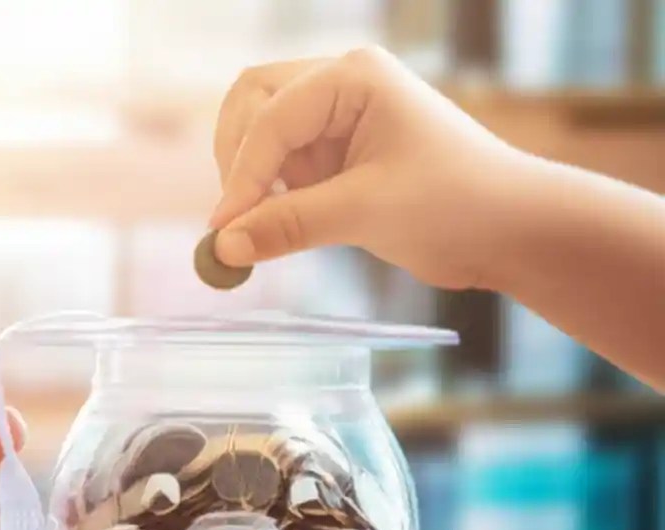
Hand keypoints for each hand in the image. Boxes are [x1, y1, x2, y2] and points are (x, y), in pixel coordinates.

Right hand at [209, 46, 530, 289]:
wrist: (512, 230)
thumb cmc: (458, 204)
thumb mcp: (366, 213)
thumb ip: (289, 225)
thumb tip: (222, 248)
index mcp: (353, 76)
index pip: (270, 118)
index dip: (243, 174)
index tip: (225, 229)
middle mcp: (340, 84)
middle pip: (251, 103)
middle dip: (238, 160)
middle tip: (237, 217)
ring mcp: (337, 117)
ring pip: (259, 133)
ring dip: (253, 177)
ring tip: (270, 224)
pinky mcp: (337, 153)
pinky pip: (281, 165)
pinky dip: (271, 194)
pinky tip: (285, 225)